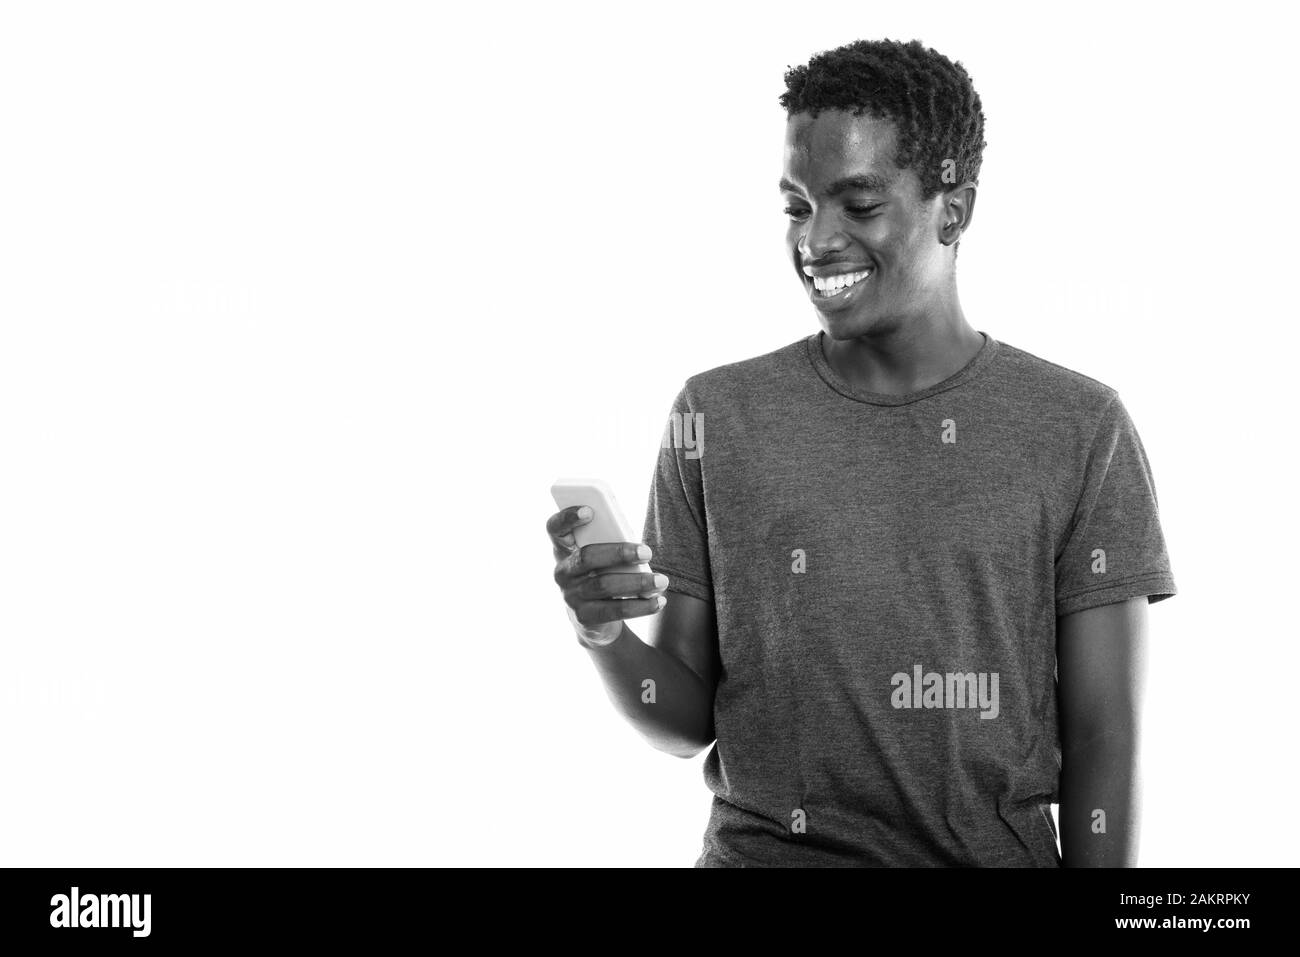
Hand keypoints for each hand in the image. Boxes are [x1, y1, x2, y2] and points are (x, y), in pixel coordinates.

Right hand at [547, 506, 669, 646]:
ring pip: (604, 585)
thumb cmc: (603, 574)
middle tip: (647, 551)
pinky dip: (640, 606)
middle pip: (587, 557)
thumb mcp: (602, 557)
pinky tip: (658, 601)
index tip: (589, 511)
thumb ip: (609, 545)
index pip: (555, 529)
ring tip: (662, 581)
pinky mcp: (584, 618)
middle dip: (619, 553)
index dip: (567, 517)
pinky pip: (614, 611)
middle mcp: (562, 572)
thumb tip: (637, 546)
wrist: (595, 619)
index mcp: (564, 549)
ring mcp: (571, 597)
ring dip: (637, 582)